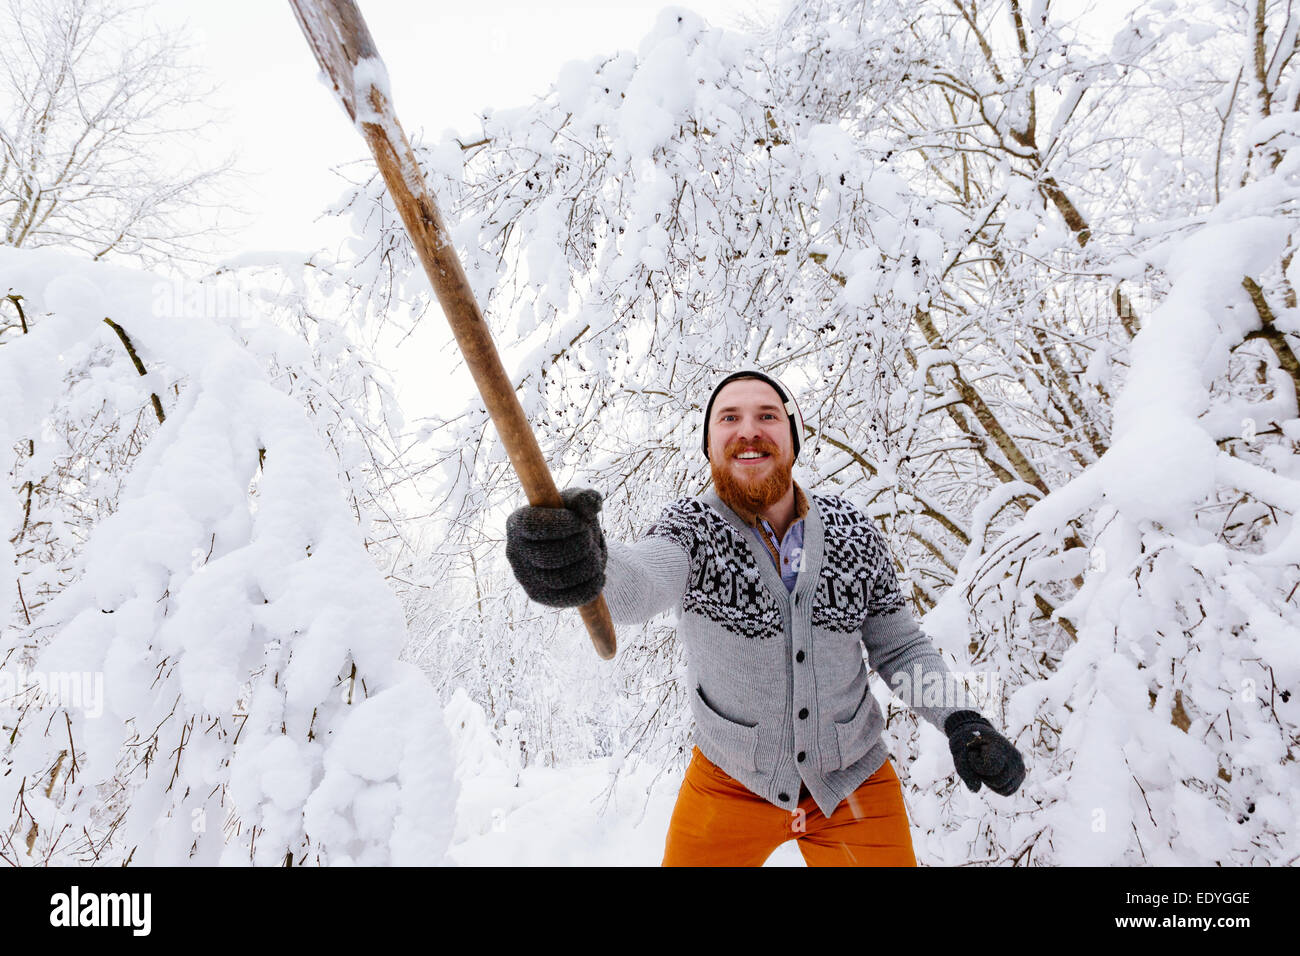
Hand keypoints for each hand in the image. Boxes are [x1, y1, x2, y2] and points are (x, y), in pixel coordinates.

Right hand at [505, 487, 606, 607]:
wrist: (573, 548)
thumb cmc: (571, 520)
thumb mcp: (577, 504)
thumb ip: (584, 499)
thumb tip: (590, 504)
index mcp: (518, 522)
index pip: (532, 525)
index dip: (561, 524)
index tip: (583, 522)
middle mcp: (514, 551)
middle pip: (548, 555)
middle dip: (581, 547)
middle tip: (592, 539)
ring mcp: (524, 576)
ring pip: (560, 579)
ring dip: (589, 567)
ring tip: (597, 556)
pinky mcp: (537, 595)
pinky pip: (567, 598)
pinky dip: (590, 587)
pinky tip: (599, 576)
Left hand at [944, 710, 1025, 795]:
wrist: (976, 733)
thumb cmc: (966, 743)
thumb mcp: (959, 753)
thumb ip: (965, 772)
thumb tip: (976, 790)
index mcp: (1002, 746)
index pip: (991, 768)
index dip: (976, 764)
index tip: (973, 751)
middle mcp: (1015, 757)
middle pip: (999, 783)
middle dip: (984, 776)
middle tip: (979, 760)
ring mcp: (1020, 767)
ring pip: (1004, 789)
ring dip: (991, 782)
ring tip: (986, 766)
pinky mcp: (1020, 774)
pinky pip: (1007, 791)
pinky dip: (996, 787)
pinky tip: (990, 774)